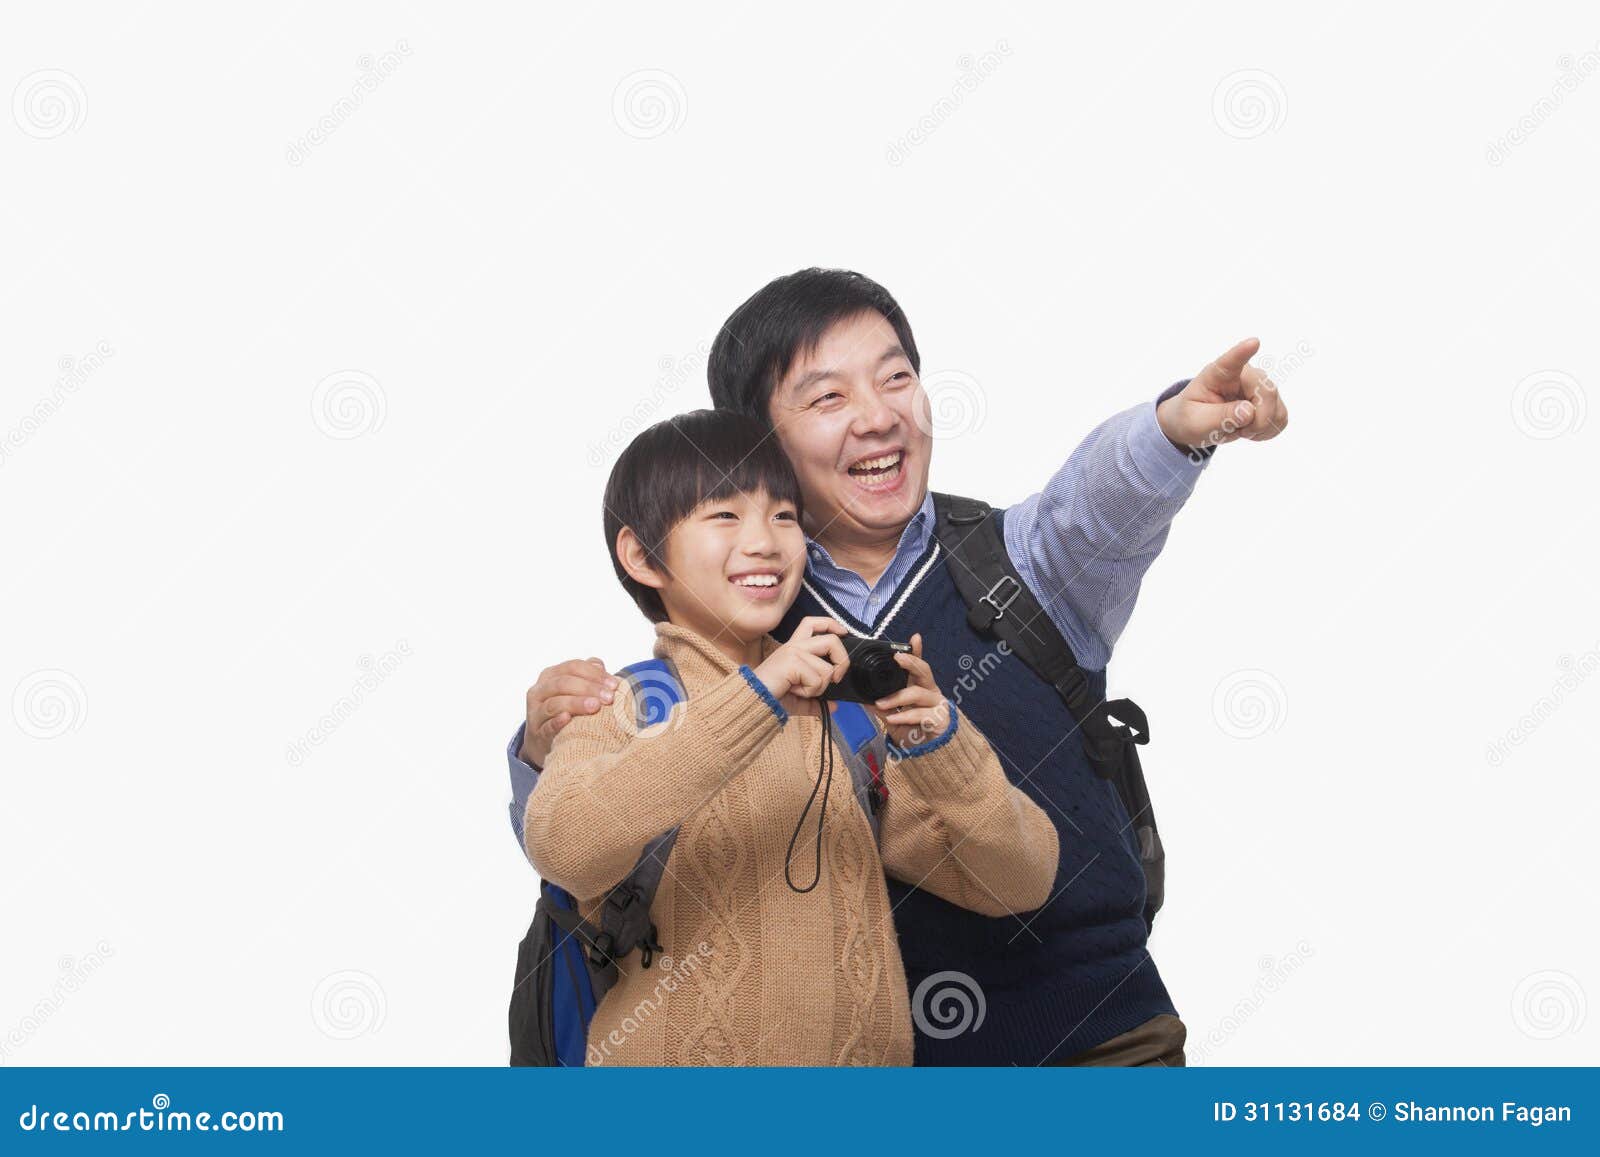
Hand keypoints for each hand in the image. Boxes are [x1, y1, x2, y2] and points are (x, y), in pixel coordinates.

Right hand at [520, 657, 617, 766]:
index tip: (613, 685)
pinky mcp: (537, 734)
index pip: (572, 667)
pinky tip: (568, 719)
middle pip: (562, 683)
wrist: (545, 741)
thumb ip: (587, 675)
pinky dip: (557, 722)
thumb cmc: (565, 711)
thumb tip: (599, 665)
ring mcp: (536, 713)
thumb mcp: (574, 690)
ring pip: (554, 703)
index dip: (594, 673)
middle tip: (609, 697)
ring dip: (576, 703)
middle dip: (588, 688)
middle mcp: (539, 691)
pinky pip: (546, 727)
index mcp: (550, 676)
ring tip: (595, 706)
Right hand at [752, 616, 849, 714]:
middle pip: (831, 640)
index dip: (831, 624)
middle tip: (836, 678)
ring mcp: (793, 652)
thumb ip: (816, 702)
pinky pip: (817, 679)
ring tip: (799, 690)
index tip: (843, 633)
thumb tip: (834, 706)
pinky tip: (794, 691)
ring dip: (818, 687)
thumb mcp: (799, 699)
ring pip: (827, 668)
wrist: (753, 701)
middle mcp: (794, 646)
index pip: (812, 623)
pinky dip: (810, 692)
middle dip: (842, 660)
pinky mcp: (792, 661)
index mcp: (794, 648)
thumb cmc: (771, 697)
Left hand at [871, 633, 950, 747]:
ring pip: (918, 693)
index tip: (914, 638)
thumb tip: (863, 699)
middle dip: (911, 662)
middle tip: (898, 658)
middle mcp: (930, 692)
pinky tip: (893, 717)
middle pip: (924, 671)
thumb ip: (882, 708)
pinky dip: (905, 716)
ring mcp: (937, 704)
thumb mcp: (893, 718)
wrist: (929, 754)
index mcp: (920, 687)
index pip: (918, 666)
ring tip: (881, 703)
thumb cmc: (913, 731)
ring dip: (897, 697)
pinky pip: (921, 714)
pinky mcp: (939, 719)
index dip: (917, 652)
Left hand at [1156, 337, 1289, 454]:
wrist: (1198, 423)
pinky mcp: (1272, 400)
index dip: (1243, 352)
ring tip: (1239, 427)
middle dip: (1257, 420)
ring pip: (1277, 408)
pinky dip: (1267, 430)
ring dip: (1260, 427)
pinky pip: (1281, 418)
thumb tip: (1248, 411)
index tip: (1254, 342)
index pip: (1231, 361)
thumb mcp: (1197, 422)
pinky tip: (1250, 429)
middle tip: (1237, 430)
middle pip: (1267, 392)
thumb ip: (1220, 417)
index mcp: (1218, 374)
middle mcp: (1244, 374)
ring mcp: (1260, 385)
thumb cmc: (1193, 416)